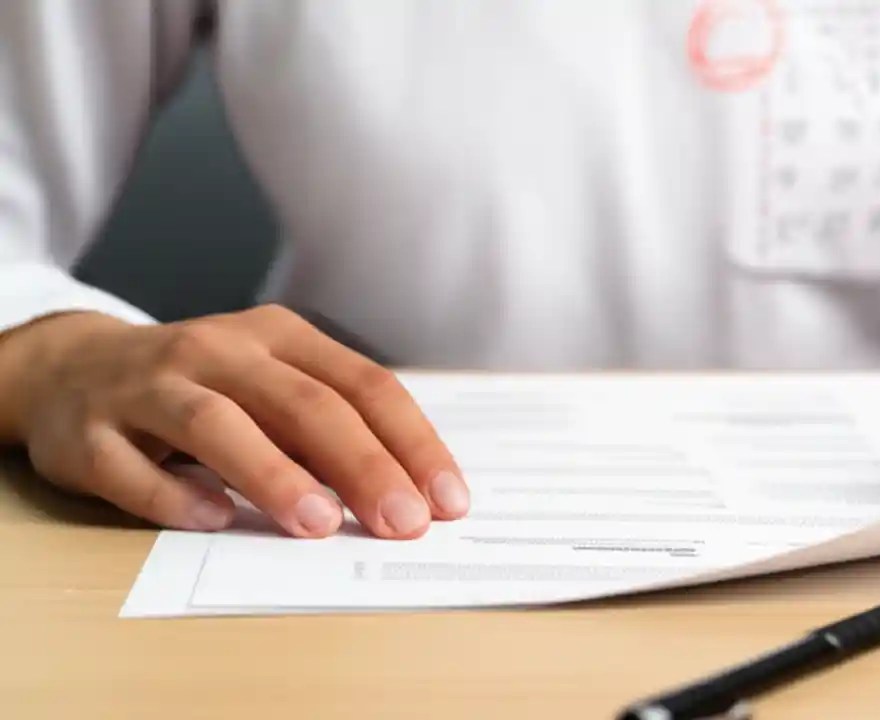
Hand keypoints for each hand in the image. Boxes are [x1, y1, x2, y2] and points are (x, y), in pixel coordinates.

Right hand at [0, 306, 468, 537]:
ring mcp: (148, 387)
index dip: (412, 443)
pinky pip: (133, 468)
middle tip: (403, 521)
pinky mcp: (89, 432)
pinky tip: (215, 522)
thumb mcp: (271, 386)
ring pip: (216, 424)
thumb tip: (409, 495)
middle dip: (362, 465)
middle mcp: (217, 352)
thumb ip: (329, 429)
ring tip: (319, 524)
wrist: (70, 368)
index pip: (364, 386)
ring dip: (273, 475)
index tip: (448, 499)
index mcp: (278, 338)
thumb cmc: (201, 387)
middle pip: (303, 404)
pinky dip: (175, 498)